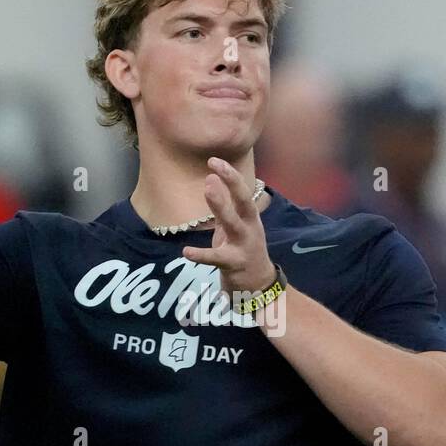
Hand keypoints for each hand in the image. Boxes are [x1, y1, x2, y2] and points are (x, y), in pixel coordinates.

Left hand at [181, 157, 275, 293]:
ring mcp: (243, 246)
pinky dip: (201, 255)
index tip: (214, 160)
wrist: (258, 285)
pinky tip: (186, 252)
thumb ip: (224, 205)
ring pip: (233, 224)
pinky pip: (216, 258)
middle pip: (244, 202)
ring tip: (207, 190)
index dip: (230, 175)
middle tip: (213, 169)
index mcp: (250, 217)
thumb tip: (210, 178)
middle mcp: (250, 228)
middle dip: (232, 183)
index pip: (242, 192)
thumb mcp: (235, 225)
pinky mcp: (233, 264)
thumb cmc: (243, 250)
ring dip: (221, 206)